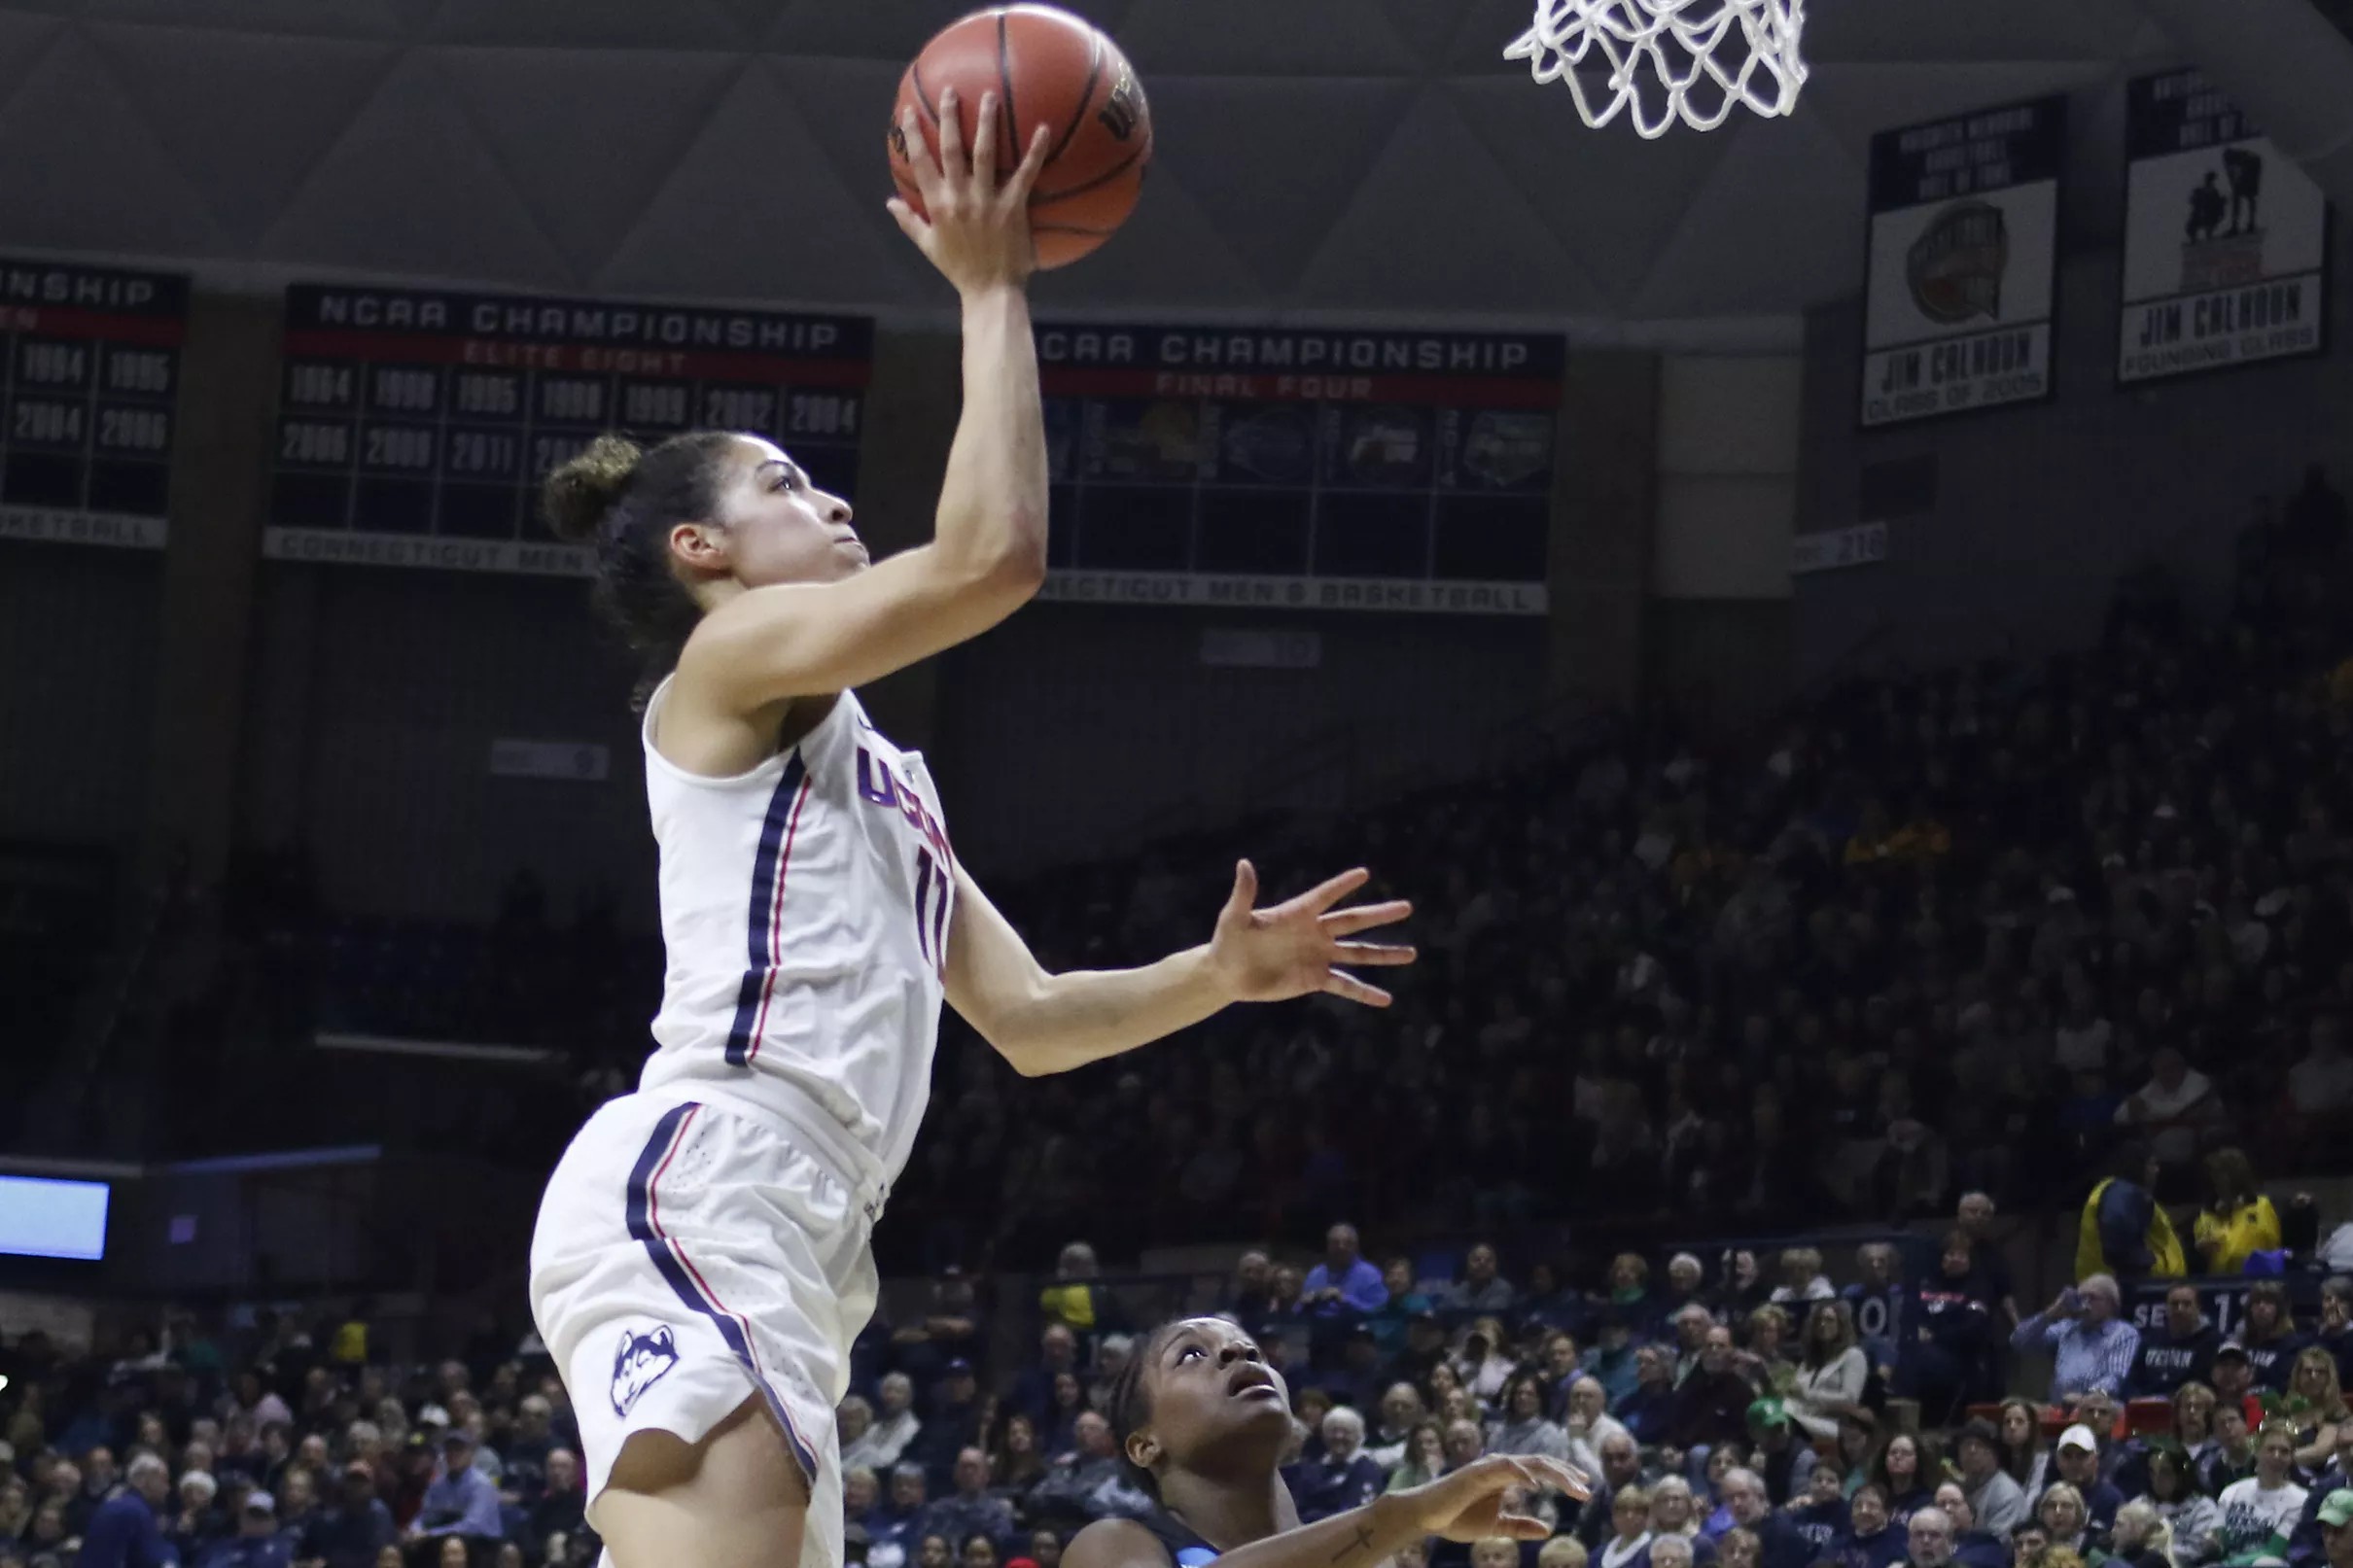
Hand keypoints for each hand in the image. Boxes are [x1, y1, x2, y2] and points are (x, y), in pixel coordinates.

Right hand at [888, 89, 1051, 296]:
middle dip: (948, 117)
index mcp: (938, 205)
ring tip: (991, 96)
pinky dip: (1035, 151)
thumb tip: (889, 201)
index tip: (907, 111)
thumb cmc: (960, 270)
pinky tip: (1044, 129)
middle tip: (950, 90)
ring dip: (987, 123)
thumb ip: (909, 221)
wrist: (990, 291)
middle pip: (951, 149)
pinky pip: (1025, 174)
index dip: (912, 135)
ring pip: (984, 155)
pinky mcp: (1013, 209)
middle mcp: (959, 198)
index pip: (920, 162)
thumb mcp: (928, 246)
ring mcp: (987, 202)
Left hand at [1205, 861, 1414, 1007]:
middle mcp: (1314, 932)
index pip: (1325, 896)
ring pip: (1357, 953)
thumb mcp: (1234, 917)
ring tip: (1411, 954)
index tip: (1364, 873)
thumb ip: (1244, 894)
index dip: (1342, 885)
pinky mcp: (1315, 979)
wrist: (1228, 973)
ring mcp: (1318, 956)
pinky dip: (1364, 992)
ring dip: (1383, 954)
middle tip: (1406, 906)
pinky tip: (1385, 999)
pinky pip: (1345, 985)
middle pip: (1352, 921)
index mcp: (1297, 913)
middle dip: (1379, 915)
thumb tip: (1244, 863)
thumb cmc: (1228, 940)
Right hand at [1398, 1454, 1590, 1541]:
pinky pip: (1505, 1468)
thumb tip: (1548, 1529)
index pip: (1541, 1470)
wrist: (1427, 1517)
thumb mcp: (1496, 1526)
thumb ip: (1520, 1526)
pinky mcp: (1477, 1473)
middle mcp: (1501, 1467)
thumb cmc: (1457, 1518)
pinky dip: (1522, 1473)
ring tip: (1573, 1486)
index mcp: (1506, 1476)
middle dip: (1566, 1475)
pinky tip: (1536, 1484)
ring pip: (1529, 1463)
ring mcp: (1489, 1467)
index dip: (1564, 1475)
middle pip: (1541, 1463)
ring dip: (1553, 1473)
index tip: (1585, 1486)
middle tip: (1587, 1489)